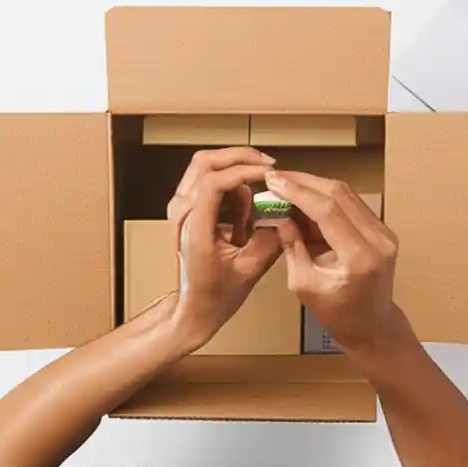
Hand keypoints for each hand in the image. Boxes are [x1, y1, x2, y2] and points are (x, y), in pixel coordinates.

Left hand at [167, 148, 282, 339]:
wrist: (192, 308)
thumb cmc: (215, 294)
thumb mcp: (250, 269)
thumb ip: (270, 238)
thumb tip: (287, 212)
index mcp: (195, 227)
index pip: (215, 181)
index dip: (245, 170)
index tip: (270, 173)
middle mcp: (182, 211)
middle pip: (205, 162)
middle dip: (240, 158)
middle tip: (268, 167)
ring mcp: (180, 208)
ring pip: (204, 166)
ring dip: (234, 170)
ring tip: (258, 191)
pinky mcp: (186, 208)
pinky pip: (206, 181)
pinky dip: (229, 185)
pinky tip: (245, 208)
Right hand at [264, 171, 401, 348]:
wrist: (373, 326)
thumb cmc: (337, 314)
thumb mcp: (304, 284)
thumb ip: (292, 247)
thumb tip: (279, 215)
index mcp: (360, 258)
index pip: (328, 211)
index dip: (298, 192)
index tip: (273, 181)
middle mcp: (378, 240)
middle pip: (340, 194)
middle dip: (304, 182)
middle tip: (276, 177)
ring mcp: (385, 232)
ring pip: (347, 194)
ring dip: (315, 186)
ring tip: (286, 185)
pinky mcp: (383, 230)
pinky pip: (352, 204)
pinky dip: (327, 198)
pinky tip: (305, 198)